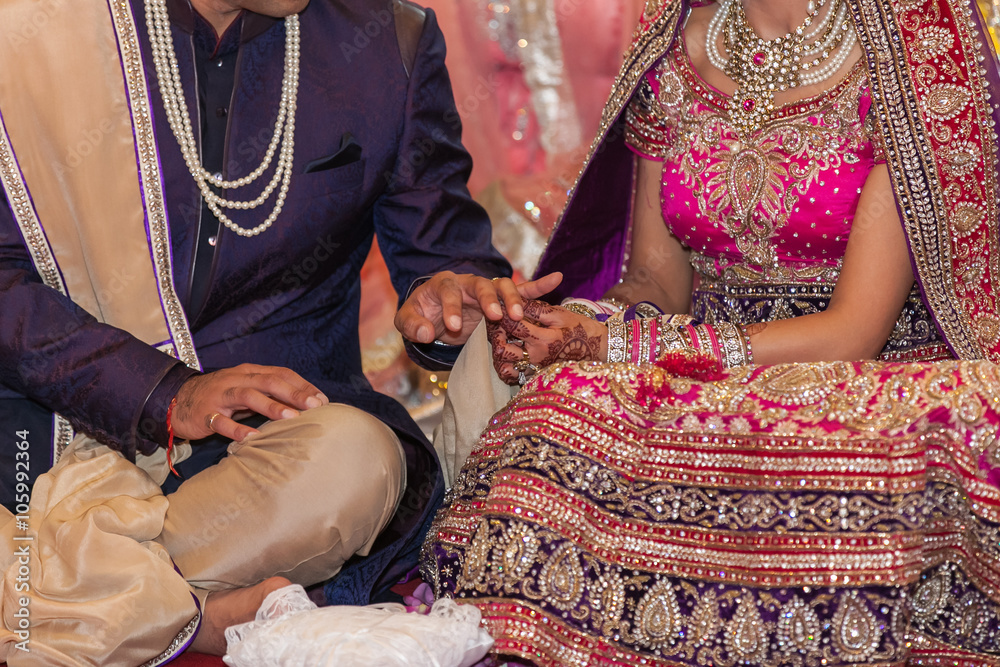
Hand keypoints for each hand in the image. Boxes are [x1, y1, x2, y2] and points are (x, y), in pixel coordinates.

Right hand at [171, 364, 328, 441]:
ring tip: (291, 417)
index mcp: (249, 372)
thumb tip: (304, 404)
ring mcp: (220, 396)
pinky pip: (221, 421)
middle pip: (269, 382)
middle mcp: (236, 380)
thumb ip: (270, 394)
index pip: (281, 374)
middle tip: (315, 406)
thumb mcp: (246, 389)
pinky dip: (237, 429)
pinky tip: (252, 438)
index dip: (302, 385)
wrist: (177, 400)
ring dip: (271, 406)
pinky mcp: (205, 414)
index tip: (322, 400)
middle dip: (294, 393)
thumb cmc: (221, 396)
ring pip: (247, 396)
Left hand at [395, 271, 562, 345]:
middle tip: (495, 316)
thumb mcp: (408, 320)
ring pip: (503, 286)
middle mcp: (468, 282)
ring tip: (518, 316)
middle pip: (482, 284)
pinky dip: (538, 285)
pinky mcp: (500, 299)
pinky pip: (522, 290)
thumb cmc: (423, 314)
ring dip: (512, 299)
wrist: (434, 313)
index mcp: (444, 284)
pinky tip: (557, 279)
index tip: (453, 326)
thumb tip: (425, 332)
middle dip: (489, 300)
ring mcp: (487, 289)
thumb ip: (412, 325)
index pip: (449, 291)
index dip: (451, 307)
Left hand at [488, 300, 606, 384]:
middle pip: (503, 348)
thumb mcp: (561, 314)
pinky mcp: (537, 375)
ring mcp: (536, 369)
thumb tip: (516, 301)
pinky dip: (506, 365)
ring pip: (505, 364)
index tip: (501, 306)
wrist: (600, 350)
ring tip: (502, 338)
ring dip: (499, 351)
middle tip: (498, 323)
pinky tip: (509, 354)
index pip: (513, 326)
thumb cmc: (582, 329)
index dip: (503, 314)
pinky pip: (513, 374)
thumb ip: (536, 309)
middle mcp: (537, 357)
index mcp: (543, 339)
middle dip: (497, 334)